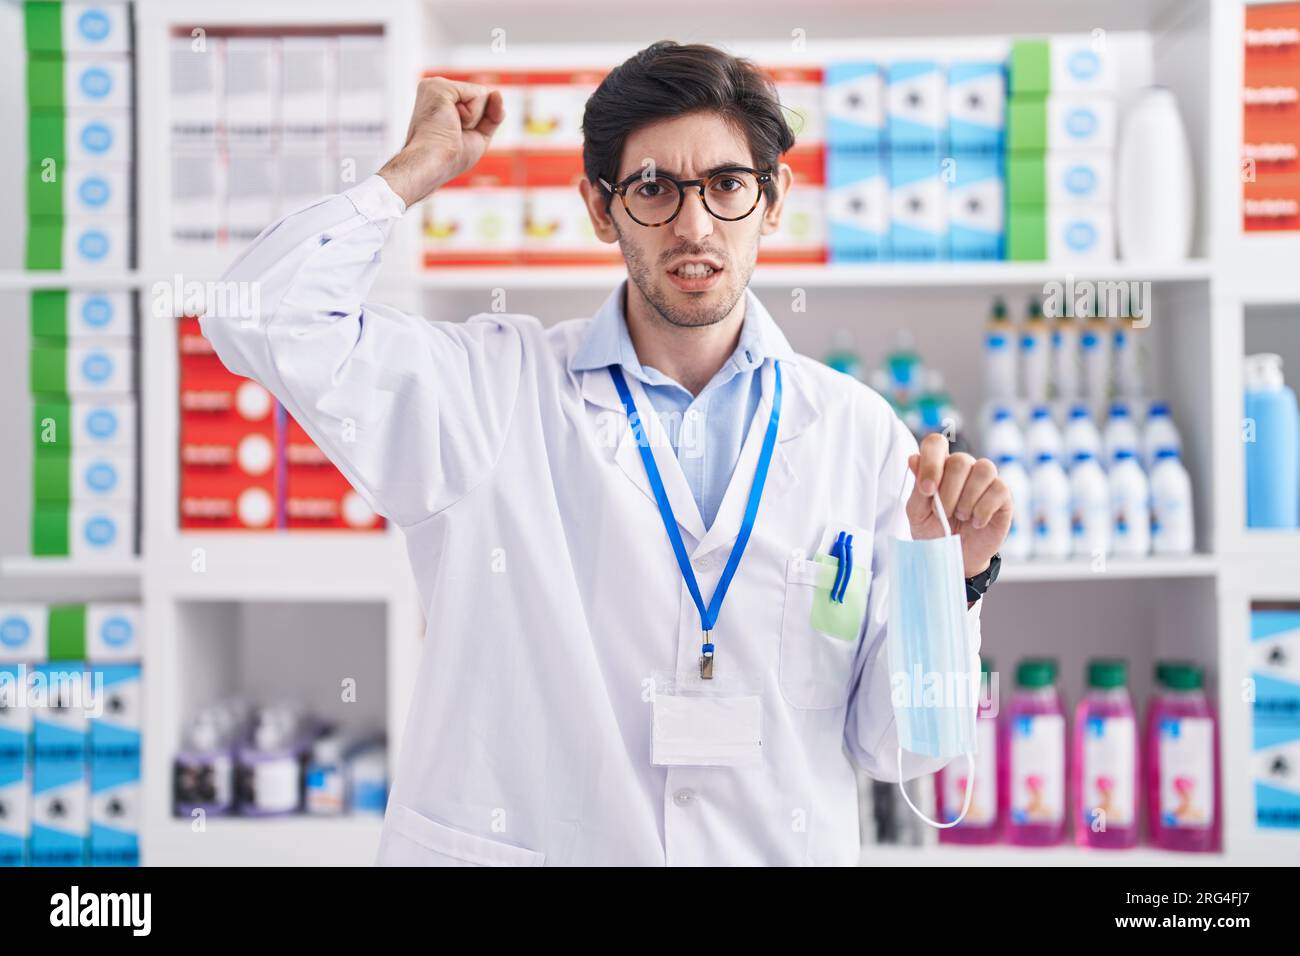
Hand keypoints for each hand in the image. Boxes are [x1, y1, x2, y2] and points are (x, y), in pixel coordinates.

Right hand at [378, 77, 504, 206]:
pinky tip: (451, 122)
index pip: (478, 102)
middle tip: (453, 134)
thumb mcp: (478, 135)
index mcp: (441, 100)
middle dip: (477, 121)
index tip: (455, 136)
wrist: (434, 164)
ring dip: (474, 119)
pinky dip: (472, 115)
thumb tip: (497, 92)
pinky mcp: (440, 85)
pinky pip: (478, 95)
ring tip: (450, 128)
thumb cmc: (450, 158)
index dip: (478, 124)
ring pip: (482, 94)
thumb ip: (491, 115)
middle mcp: (436, 88)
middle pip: (483, 96)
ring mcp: (436, 84)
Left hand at [906, 433, 1011, 578]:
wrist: (955, 557)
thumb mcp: (918, 513)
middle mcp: (964, 468)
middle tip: (944, 513)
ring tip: (961, 516)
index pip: (936, 444)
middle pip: (960, 460)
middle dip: (948, 491)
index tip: (927, 489)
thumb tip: (913, 458)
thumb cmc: (934, 532)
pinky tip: (976, 522)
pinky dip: (983, 509)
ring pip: (983, 469)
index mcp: (939, 467)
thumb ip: (917, 487)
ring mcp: (985, 480)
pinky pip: (998, 489)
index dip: (931, 462)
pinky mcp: (1003, 495)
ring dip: (968, 499)